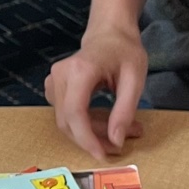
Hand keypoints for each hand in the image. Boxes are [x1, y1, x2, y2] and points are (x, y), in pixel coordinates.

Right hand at [44, 25, 146, 159]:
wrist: (109, 33)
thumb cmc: (124, 51)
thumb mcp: (134, 79)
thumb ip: (124, 111)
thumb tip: (116, 141)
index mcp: (80, 71)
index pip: (75, 113)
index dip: (87, 139)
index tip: (103, 155)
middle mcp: (60, 75)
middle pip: (68, 121)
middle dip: (91, 139)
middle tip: (118, 146)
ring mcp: (53, 81)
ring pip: (66, 120)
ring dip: (89, 133)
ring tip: (118, 132)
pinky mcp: (53, 87)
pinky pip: (65, 114)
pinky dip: (83, 124)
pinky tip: (103, 121)